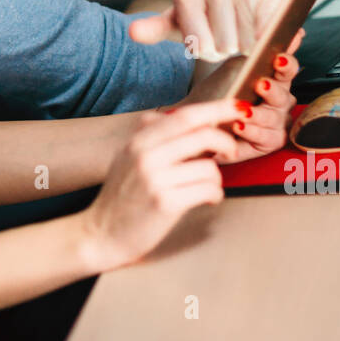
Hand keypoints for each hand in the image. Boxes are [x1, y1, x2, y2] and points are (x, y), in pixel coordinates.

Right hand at [78, 99, 244, 271]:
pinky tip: (206, 198)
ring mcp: (155, 180)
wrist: (101, 234)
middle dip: (226, 140)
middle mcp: (146, 156)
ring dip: (216, 177)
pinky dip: (214, 194)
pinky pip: (208, 190)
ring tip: (206, 185)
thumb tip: (172, 114)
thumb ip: (149, 135)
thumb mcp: (126, 157)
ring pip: (209, 167)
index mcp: (139, 141)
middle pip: (202, 134)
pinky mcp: (165, 204)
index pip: (185, 115)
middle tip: (231, 150)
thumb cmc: (119, 197)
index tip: (237, 107)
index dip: (216, 108)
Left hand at [127, 0, 284, 61]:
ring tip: (243, 30)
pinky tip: (261, 26)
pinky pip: (269, 34)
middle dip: (227, 48)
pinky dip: (267, 38)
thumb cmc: (207, 6)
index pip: (198, 46)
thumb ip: (155, 28)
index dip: (206, 50)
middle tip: (228, 33)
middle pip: (223, 46)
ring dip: (247, 46)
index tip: (207, 37)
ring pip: (247, 43)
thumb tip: (132, 33)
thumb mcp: (178, 17)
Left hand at [202, 29, 303, 164]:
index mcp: (276, 80)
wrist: (199, 117)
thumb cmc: (221, 90)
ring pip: (274, 119)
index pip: (289, 69)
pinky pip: (266, 139)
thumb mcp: (238, 66)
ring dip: (258, 114)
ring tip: (243, 110)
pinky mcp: (267, 143)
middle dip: (272, 91)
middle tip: (260, 84)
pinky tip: (239, 125)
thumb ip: (263, 50)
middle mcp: (281, 102)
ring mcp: (276, 123)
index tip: (278, 59)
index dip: (287, 64)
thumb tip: (296, 31)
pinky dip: (252, 132)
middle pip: (284, 96)